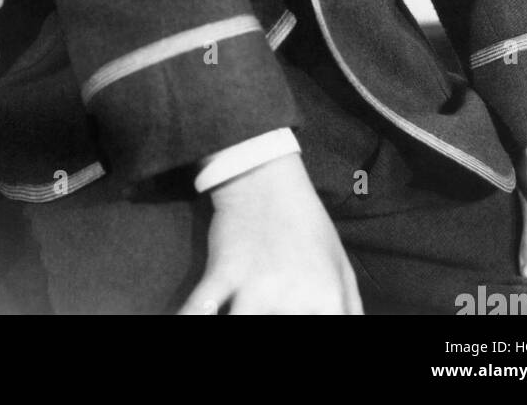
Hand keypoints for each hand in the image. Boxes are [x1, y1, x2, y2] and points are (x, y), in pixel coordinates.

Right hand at [179, 153, 362, 314]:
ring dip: (232, 323)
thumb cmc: (305, 225)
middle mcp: (294, 300)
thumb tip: (350, 328)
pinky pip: (198, 310)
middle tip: (264, 314)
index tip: (292, 328)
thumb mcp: (340, 266)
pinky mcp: (222, 272)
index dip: (316, 349)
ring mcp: (256, 287)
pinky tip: (175, 319)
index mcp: (328, 300)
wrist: (264, 176)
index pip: (326, 331)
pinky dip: (186, 317)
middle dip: (268, 326)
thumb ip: (350, 310)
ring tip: (231, 317)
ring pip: (237, 326)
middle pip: (276, 331)